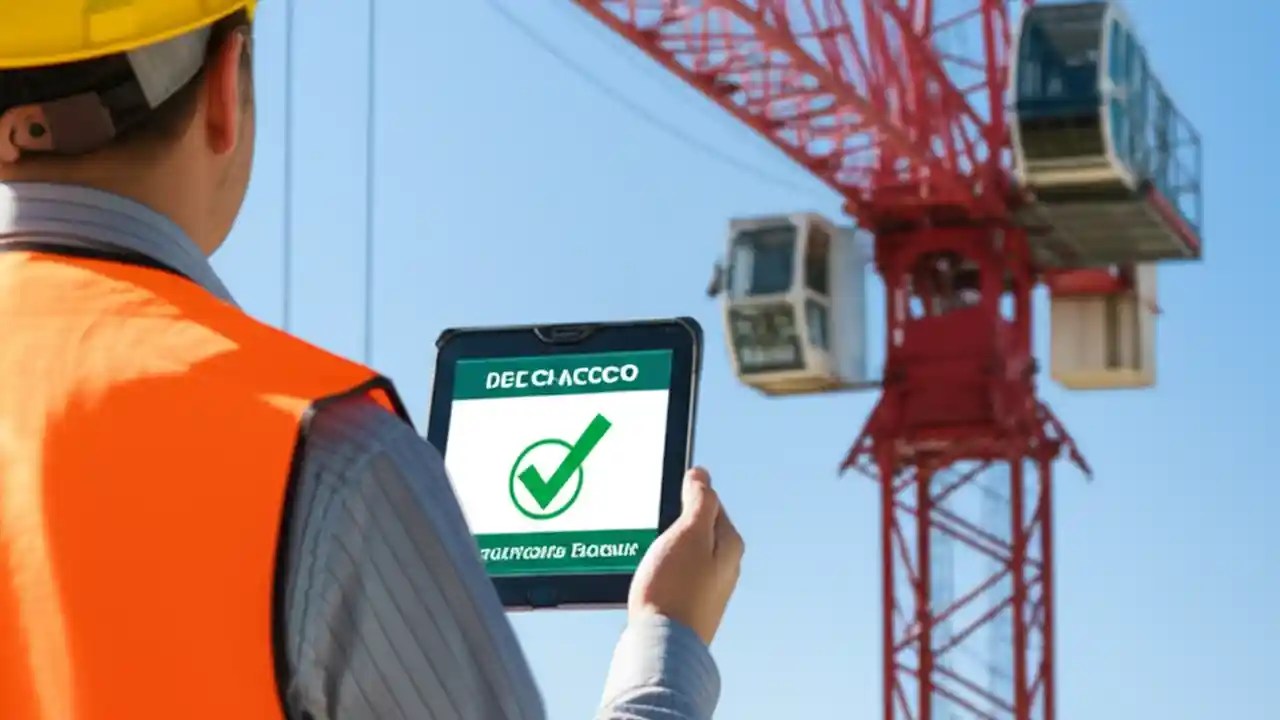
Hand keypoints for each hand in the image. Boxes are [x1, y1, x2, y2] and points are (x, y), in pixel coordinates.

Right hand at [628, 467, 744, 645]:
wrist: (662, 649)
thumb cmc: (675, 588)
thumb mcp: (688, 533)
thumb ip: (699, 501)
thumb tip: (702, 475)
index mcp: (728, 544)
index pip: (710, 502)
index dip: (685, 494)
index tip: (662, 496)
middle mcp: (724, 567)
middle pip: (696, 528)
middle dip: (673, 523)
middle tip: (650, 527)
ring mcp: (707, 589)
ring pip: (683, 553)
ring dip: (663, 549)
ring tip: (645, 555)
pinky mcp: (688, 607)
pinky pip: (673, 576)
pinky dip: (660, 571)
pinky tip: (647, 579)